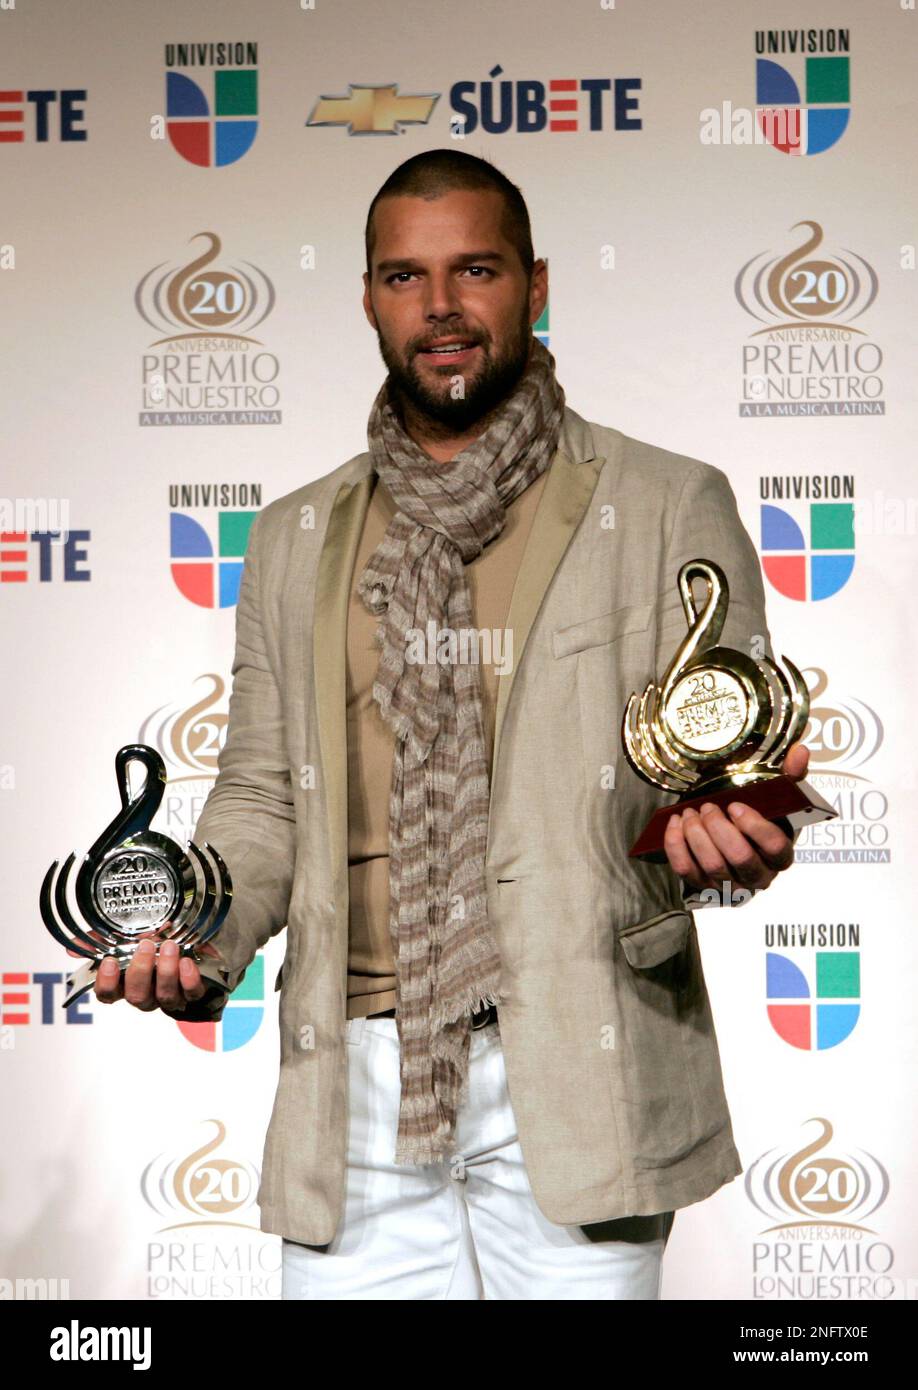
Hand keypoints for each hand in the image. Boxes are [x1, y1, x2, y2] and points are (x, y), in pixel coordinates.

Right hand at [68, 927, 224, 1014]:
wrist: (194, 941)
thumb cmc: (157, 941)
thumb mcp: (129, 935)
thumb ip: (103, 940)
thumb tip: (74, 946)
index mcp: (126, 982)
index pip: (107, 995)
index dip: (106, 983)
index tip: (110, 962)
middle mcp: (146, 993)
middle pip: (136, 996)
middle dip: (140, 971)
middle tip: (146, 946)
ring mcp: (169, 996)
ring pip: (164, 996)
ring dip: (166, 970)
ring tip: (170, 946)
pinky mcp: (193, 992)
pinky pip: (191, 993)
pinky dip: (188, 979)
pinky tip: (187, 962)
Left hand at [663, 741, 807, 896]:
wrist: (732, 843)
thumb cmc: (757, 821)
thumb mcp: (776, 800)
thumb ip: (790, 777)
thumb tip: (799, 751)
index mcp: (781, 855)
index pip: (775, 847)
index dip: (754, 826)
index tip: (735, 806)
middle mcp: (759, 876)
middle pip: (740, 858)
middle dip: (719, 829)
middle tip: (708, 807)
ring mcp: (730, 885)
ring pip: (712, 866)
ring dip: (697, 836)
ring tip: (691, 813)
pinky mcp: (703, 887)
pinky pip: (686, 871)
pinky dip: (676, 846)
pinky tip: (675, 824)